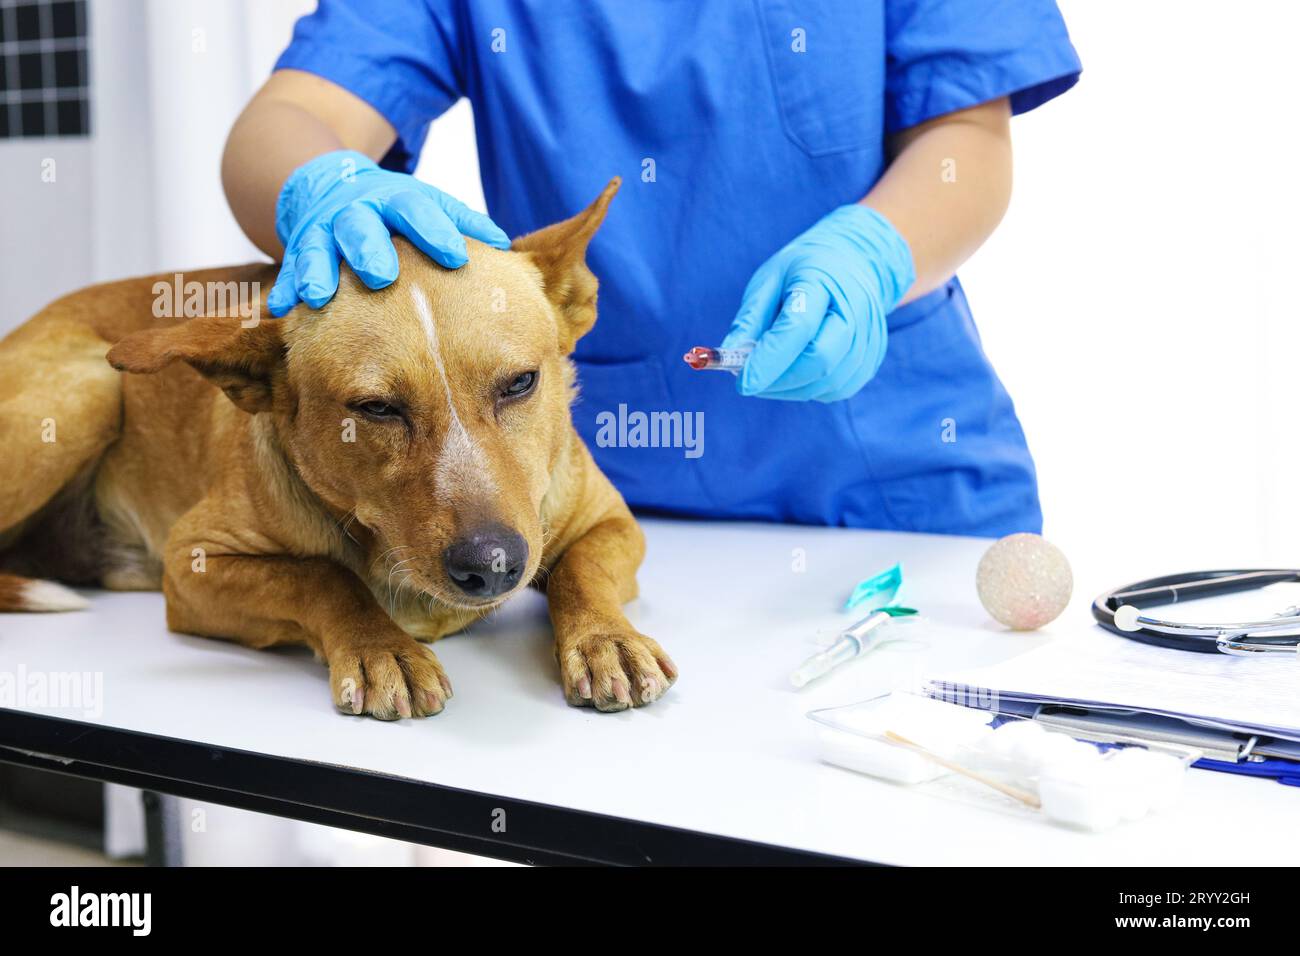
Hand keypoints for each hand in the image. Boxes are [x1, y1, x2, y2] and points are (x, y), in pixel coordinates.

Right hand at [267, 149, 509, 315]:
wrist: (331, 185)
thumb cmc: (394, 210)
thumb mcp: (427, 206)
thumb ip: (461, 223)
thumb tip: (504, 245)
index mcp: (394, 200)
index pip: (416, 209)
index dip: (435, 231)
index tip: (455, 256)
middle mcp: (356, 211)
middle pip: (361, 226)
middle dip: (369, 249)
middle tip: (382, 276)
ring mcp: (323, 229)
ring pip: (318, 247)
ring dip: (318, 271)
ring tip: (321, 297)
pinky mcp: (298, 248)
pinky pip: (290, 269)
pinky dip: (286, 289)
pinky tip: (283, 310)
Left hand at [721, 204, 913, 401]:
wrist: (854, 263)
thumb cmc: (804, 272)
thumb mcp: (769, 280)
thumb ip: (750, 319)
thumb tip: (729, 358)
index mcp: (823, 281)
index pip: (799, 328)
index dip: (769, 359)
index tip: (741, 383)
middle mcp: (855, 310)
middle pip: (820, 360)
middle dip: (778, 379)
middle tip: (748, 379)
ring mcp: (869, 337)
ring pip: (828, 383)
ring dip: (789, 388)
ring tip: (768, 374)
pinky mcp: (871, 359)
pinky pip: (836, 390)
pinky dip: (808, 389)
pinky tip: (793, 374)